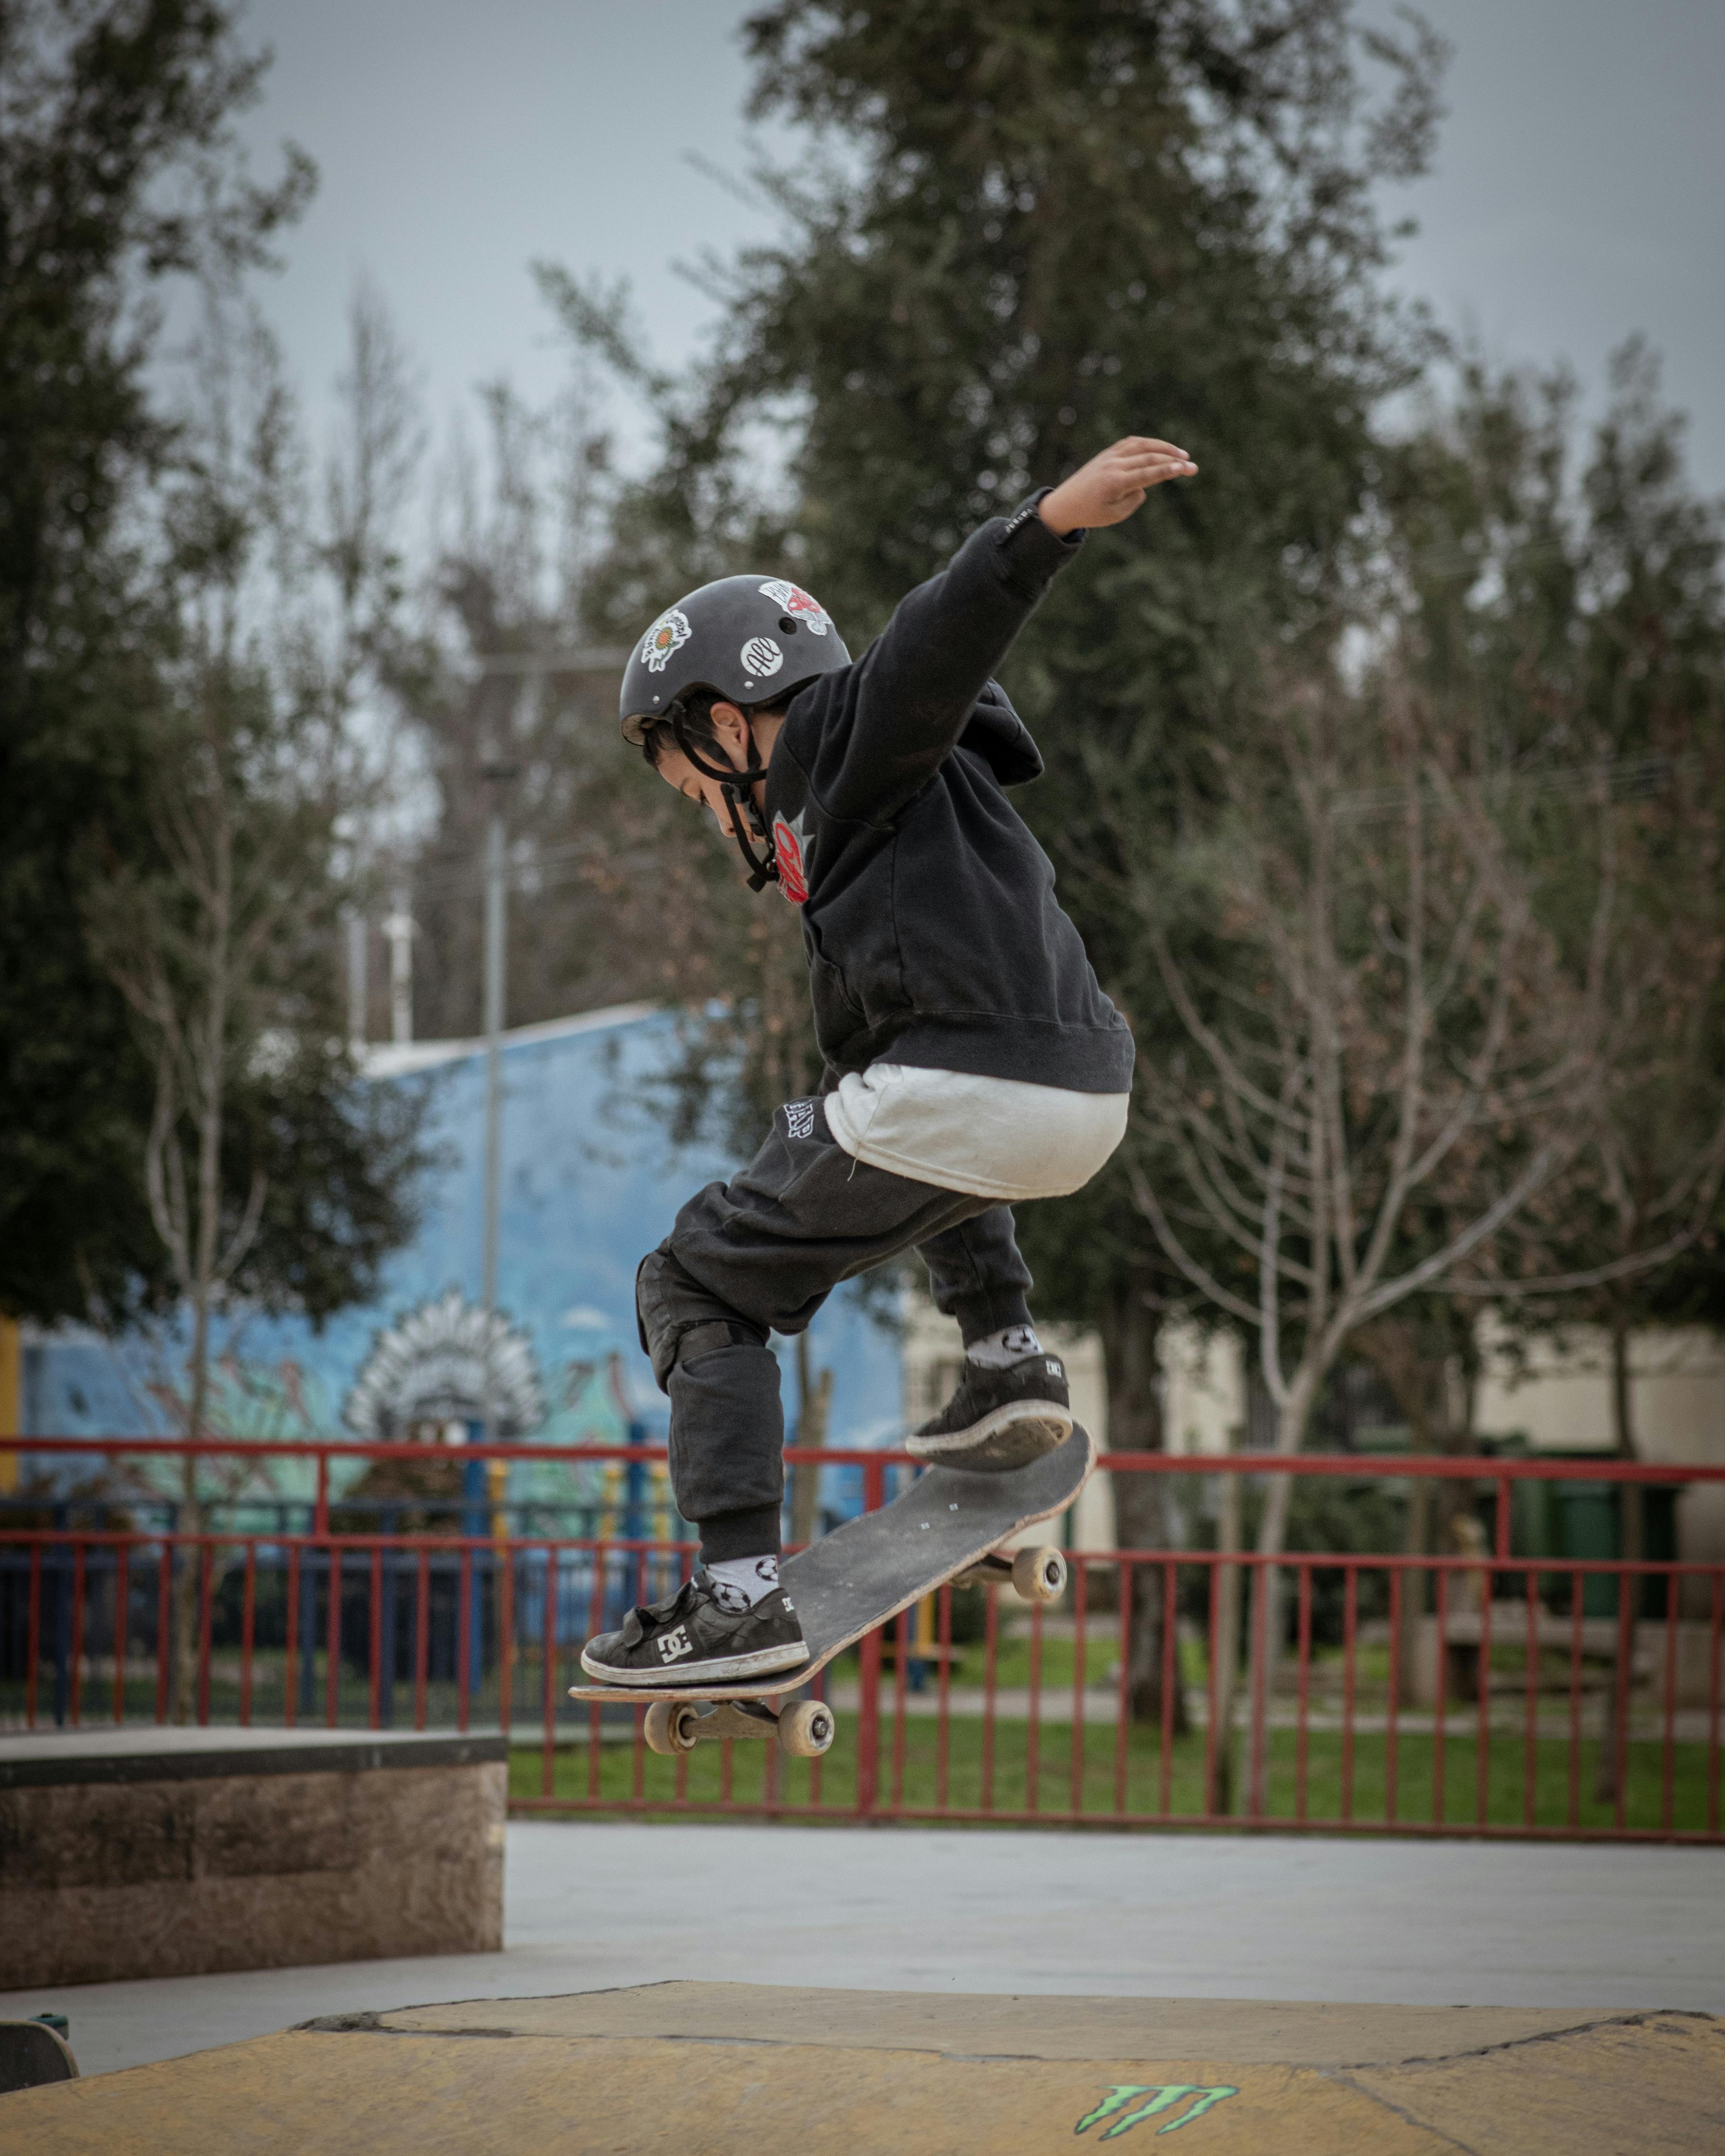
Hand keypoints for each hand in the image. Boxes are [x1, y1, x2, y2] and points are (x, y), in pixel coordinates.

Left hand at [1038, 436, 1196, 533]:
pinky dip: (1148, 444)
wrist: (1064, 504)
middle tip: (1193, 467)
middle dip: (1173, 461)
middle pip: (1149, 457)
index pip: (1148, 473)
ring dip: (1163, 447)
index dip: (1168, 471)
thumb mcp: (1115, 515)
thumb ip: (1134, 498)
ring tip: (1181, 454)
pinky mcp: (1107, 453)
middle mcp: (1113, 465)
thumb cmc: (1091, 514)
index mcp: (1115, 483)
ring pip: (1141, 445)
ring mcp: (1110, 456)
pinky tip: (1160, 448)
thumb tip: (1146, 483)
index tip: (1185, 469)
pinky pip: (1131, 443)